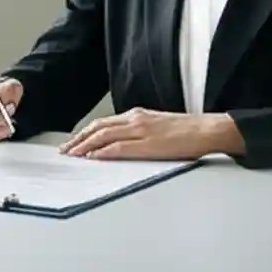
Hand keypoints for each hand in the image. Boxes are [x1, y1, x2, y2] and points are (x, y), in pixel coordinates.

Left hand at [59, 108, 243, 159]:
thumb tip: (119, 143)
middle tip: (64, 150)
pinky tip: (92, 157)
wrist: (207, 130)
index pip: (103, 123)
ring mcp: (141, 130)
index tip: (72, 142)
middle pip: (98, 127)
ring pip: (104, 135)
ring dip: (84, 146)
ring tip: (72, 155)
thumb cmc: (186, 131)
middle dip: (78, 139)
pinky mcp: (148, 143)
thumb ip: (138, 131)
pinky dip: (103, 151)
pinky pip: (120, 147)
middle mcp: (135, 119)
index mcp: (136, 115)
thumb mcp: (156, 125)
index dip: (85, 132)